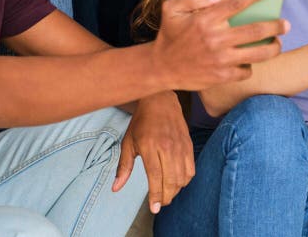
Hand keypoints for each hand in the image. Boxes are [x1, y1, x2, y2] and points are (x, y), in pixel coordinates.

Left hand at [112, 92, 193, 213]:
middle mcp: (167, 147)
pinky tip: (177, 182)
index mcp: (149, 146)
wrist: (160, 100)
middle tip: (160, 203)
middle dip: (166, 197)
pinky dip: (185, 180)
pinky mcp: (188, 145)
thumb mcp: (128, 142)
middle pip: (171, 181)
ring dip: (175, 190)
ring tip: (167, 193)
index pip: (155, 177)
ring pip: (182, 178)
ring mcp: (180, 146)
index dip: (156, 196)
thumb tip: (116, 188)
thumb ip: (124, 167)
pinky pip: (191, 170)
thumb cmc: (141, 122)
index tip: (154, 208)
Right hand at [151, 0, 289, 89]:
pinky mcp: (222, 76)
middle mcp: (215, 39)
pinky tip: (249, 60)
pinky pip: (246, 70)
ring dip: (273, 48)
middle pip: (256, 30)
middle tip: (286, 24)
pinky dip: (250, 65)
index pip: (238, 1)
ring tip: (277, 42)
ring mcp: (220, 60)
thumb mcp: (172, 8)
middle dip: (276, 25)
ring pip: (258, 54)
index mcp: (205, 19)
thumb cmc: (169, 35)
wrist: (160, 68)